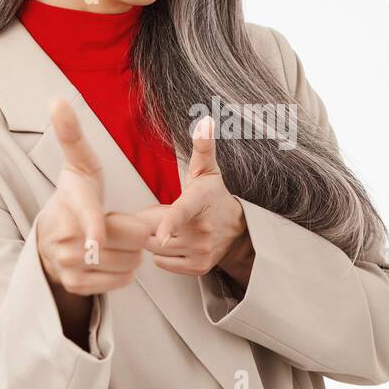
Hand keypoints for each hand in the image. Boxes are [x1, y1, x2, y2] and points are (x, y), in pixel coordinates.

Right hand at [36, 97, 152, 295]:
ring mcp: (69, 266)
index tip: (95, 237)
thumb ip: (71, 135)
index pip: (87, 216)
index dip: (93, 227)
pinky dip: (123, 272)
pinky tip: (109, 259)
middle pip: (131, 239)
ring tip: (113, 241)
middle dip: (135, 231)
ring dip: (130, 253)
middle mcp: (66, 240)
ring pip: (130, 263)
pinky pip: (122, 282)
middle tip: (120, 223)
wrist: (49, 238)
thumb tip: (56, 100)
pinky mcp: (76, 286)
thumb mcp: (78, 165)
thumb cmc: (74, 197)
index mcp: (71, 206)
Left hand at [134, 116, 250, 278]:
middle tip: (164, 214)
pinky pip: (162, 263)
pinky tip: (176, 242)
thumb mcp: (207, 170)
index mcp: (200, 201)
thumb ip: (202, 147)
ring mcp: (201, 250)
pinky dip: (163, 255)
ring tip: (173, 228)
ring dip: (157, 239)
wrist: (237, 230)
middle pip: (154, 230)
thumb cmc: (214, 198)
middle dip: (151, 223)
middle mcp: (202, 229)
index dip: (170, 221)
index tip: (163, 231)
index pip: (183, 211)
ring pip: (156, 248)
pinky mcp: (198, 267)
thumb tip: (205, 121)